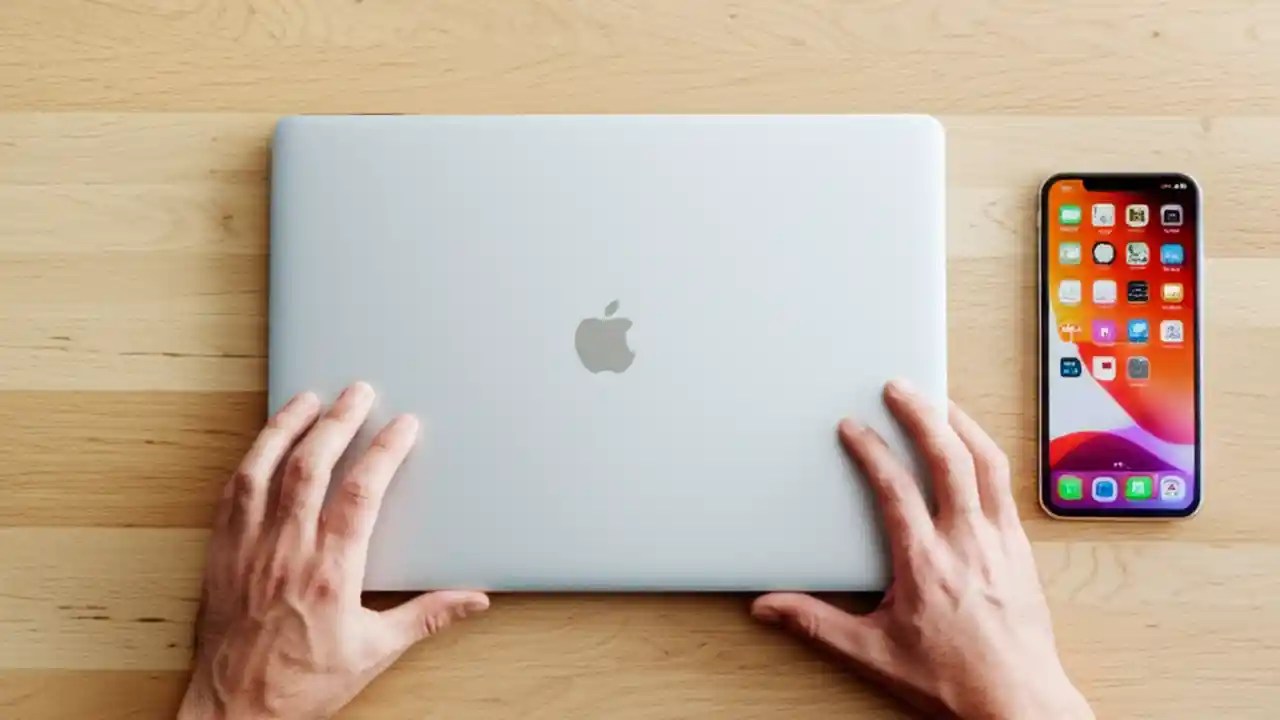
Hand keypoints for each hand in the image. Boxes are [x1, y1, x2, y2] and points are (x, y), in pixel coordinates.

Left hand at [179, 382, 488, 719]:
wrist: (236, 712)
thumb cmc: (300, 685)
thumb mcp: (375, 653)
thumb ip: (426, 617)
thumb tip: (473, 600)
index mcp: (331, 572)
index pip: (361, 492)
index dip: (385, 451)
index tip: (402, 426)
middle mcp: (287, 551)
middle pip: (312, 466)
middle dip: (338, 421)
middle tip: (357, 391)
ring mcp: (248, 548)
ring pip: (265, 470)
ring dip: (287, 427)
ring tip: (308, 399)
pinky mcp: (221, 554)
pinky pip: (232, 494)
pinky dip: (250, 460)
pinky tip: (263, 443)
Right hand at [752, 380, 1091, 719]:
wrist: (1018, 704)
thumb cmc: (953, 681)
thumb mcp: (873, 652)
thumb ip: (816, 623)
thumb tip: (770, 607)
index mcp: (925, 562)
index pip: (895, 487)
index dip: (870, 450)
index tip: (853, 427)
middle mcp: (967, 541)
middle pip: (948, 457)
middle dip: (921, 413)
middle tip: (901, 387)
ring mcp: (1001, 541)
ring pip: (987, 463)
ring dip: (962, 425)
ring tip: (941, 402)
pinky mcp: (1021, 549)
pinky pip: (1006, 486)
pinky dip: (987, 456)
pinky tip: (976, 450)